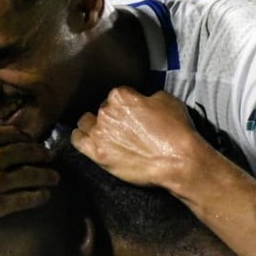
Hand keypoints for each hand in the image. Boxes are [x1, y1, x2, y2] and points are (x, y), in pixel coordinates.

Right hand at [0, 110, 57, 236]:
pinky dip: (39, 196)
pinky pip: (28, 198)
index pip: (15, 135)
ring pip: (34, 176)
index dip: (27, 139)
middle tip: (49, 158)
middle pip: (30, 153)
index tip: (32, 144)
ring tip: (53, 178)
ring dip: (47, 176)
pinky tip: (43, 195)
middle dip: (43, 155)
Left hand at [71, 88, 203, 189]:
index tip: (132, 112)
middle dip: (111, 116)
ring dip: (93, 126)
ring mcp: (99, 133)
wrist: (178, 160)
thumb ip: (147, 97)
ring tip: (104, 134)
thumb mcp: (167, 100)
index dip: (125, 103)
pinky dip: (81, 138)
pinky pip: (77, 141)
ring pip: (85, 124)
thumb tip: (142, 101)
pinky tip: (87, 139)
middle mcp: (106, 111)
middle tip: (123, 127)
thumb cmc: (176, 130)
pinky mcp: (97, 153)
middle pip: (101, 110)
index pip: (116, 95)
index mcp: (120, 96)